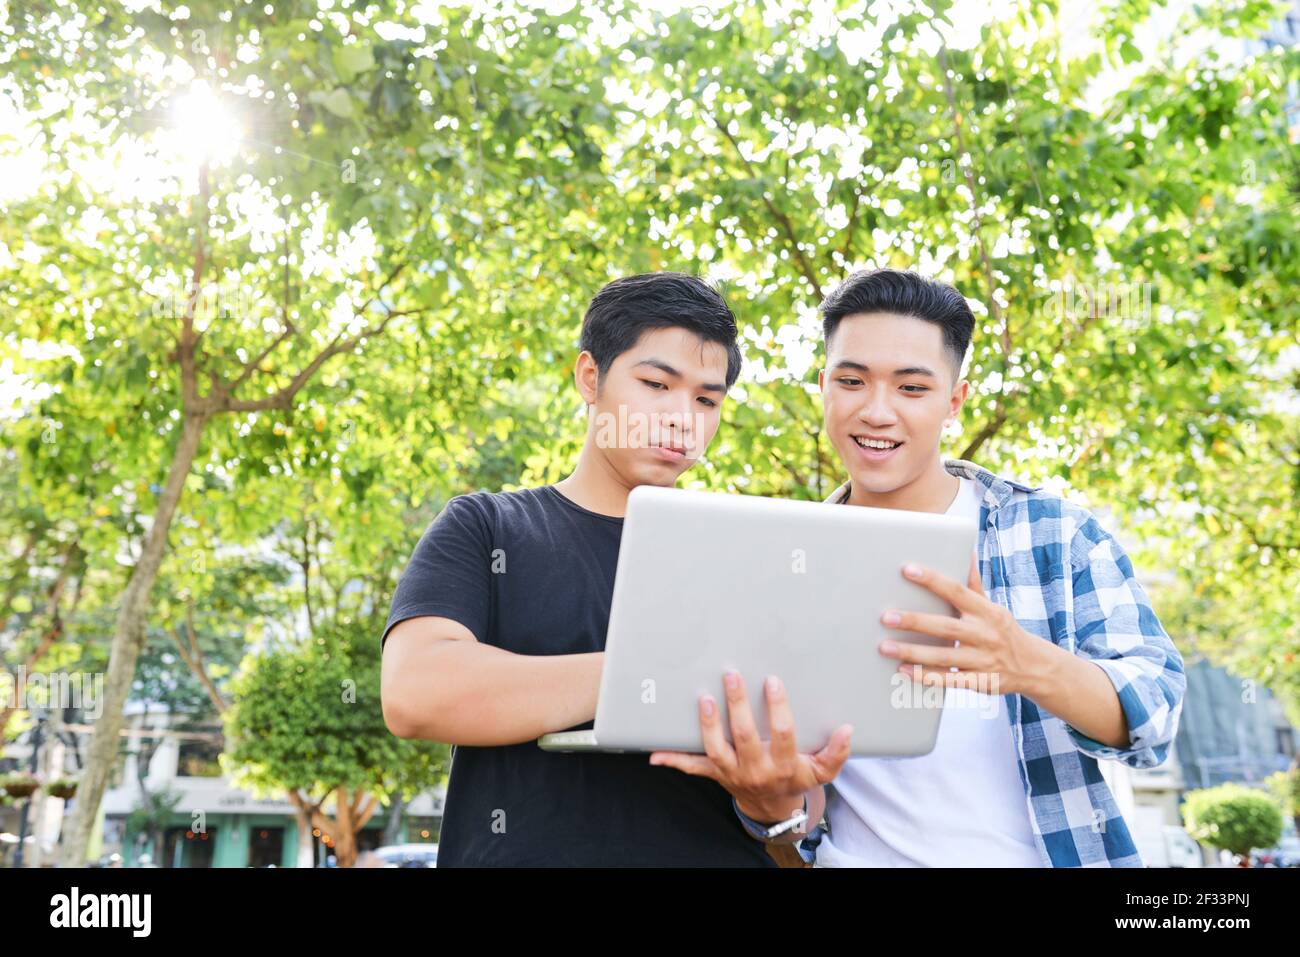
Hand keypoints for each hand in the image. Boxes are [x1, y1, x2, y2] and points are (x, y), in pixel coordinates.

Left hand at [648, 671, 851, 823]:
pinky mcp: (714, 772)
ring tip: (704, 699)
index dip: (778, 707)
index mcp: (783, 765)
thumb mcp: (821, 771)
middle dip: (737, 704)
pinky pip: (691, 766)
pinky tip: (654, 752)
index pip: (782, 733)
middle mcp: (756, 769)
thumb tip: (846, 729)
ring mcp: (732, 771)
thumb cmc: (796, 779)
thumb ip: (835, 752)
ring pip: (716, 748)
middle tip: (732, 675)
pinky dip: (672, 759)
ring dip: (708, 724)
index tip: (773, 681)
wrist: (772, 808)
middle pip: (744, 735)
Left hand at [876, 555, 1044, 697]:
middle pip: (946, 627)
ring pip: (944, 657)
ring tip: (885, 647)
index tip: (908, 570)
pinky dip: (926, 677)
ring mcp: (982, 660)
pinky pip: (950, 681)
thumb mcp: (993, 606)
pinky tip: (903, 671)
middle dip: (915, 622)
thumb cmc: (1003, 631)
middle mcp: (984, 634)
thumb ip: (974, 583)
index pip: (957, 592)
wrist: (1034, 667)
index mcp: (986, 612)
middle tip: (886, 617)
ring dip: (913, 652)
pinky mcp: (980, 682)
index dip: (933, 580)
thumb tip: (967, 551)